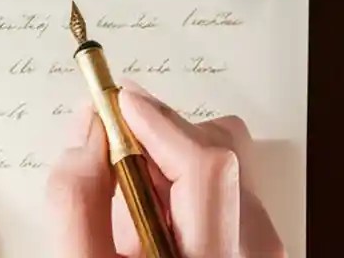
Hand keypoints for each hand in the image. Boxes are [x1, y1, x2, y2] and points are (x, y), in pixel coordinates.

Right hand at [47, 82, 283, 257]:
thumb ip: (78, 204)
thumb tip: (89, 135)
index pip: (206, 164)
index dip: (159, 121)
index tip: (118, 101)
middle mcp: (255, 249)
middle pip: (222, 149)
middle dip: (159, 139)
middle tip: (111, 157)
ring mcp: (265, 247)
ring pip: (227, 162)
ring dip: (172, 162)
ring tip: (133, 210)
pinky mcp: (262, 243)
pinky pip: (230, 186)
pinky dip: (189, 183)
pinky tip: (157, 221)